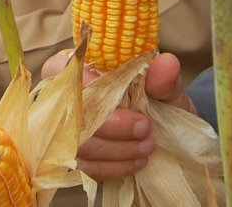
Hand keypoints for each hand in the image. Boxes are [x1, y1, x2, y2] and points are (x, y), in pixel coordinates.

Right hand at [45, 52, 194, 181]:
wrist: (164, 131)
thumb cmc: (156, 101)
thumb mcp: (164, 86)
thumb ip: (162, 77)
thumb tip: (166, 64)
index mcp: (80, 66)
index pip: (64, 70)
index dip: (87, 84)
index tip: (122, 98)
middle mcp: (64, 96)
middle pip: (72, 112)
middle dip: (111, 124)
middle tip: (144, 127)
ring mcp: (64, 130)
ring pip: (78, 143)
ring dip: (115, 149)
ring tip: (147, 147)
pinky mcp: (72, 158)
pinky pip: (84, 166)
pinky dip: (112, 166)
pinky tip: (136, 161)